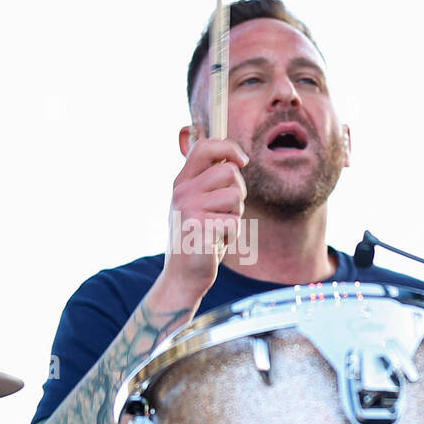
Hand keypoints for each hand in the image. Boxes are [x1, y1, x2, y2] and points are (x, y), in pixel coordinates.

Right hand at [161, 136, 247, 301]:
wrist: (183, 276)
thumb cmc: (198, 239)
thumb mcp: (198, 204)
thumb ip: (210, 182)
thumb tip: (235, 159)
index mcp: (182, 182)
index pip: (204, 147)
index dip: (228, 147)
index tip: (242, 160)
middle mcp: (182, 192)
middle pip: (229, 171)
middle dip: (239, 192)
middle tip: (226, 211)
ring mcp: (189, 209)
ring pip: (235, 197)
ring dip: (235, 215)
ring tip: (219, 229)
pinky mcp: (200, 228)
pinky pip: (234, 222)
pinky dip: (232, 234)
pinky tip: (216, 242)